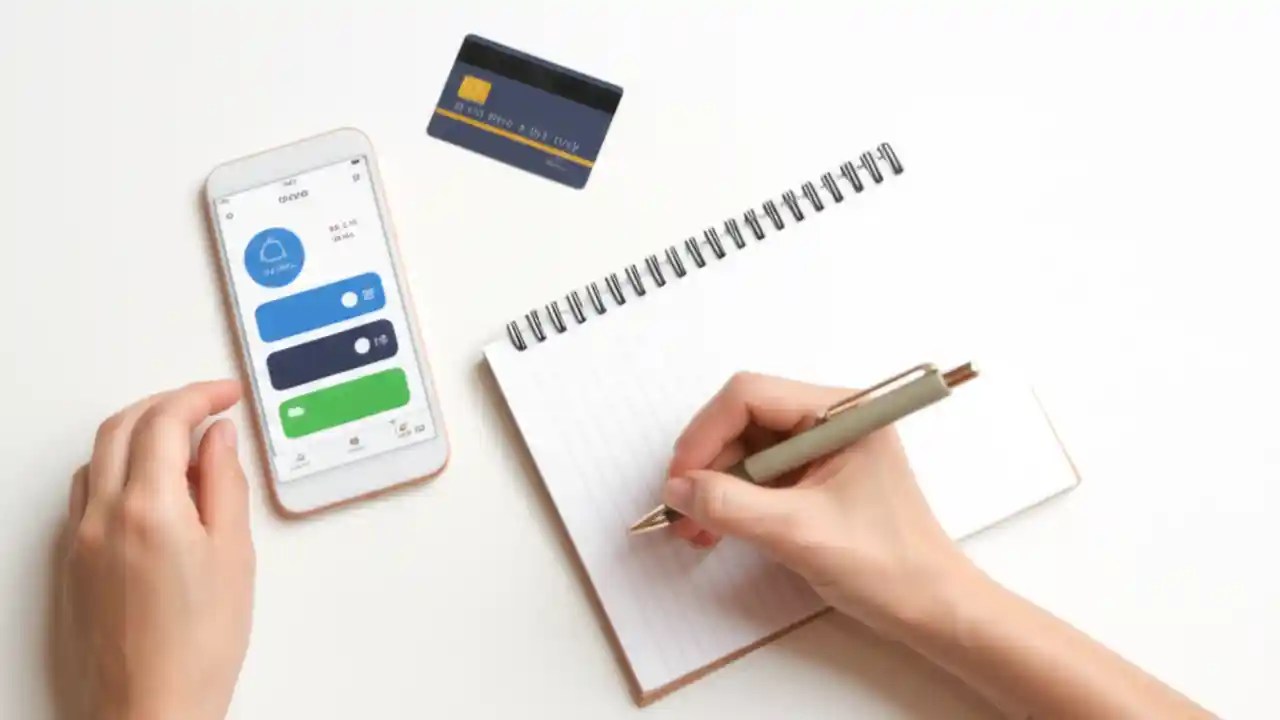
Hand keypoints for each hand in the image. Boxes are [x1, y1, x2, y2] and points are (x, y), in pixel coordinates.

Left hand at [58, 380, 254, 719]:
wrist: (151, 710)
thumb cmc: (198, 648)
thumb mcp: (234, 556)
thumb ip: (225, 485)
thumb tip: (218, 440)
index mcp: (149, 509)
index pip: (166, 421)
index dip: (200, 395)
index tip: (225, 395)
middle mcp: (103, 516)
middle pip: (122, 426)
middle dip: (167, 403)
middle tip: (207, 406)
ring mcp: (80, 538)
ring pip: (97, 455)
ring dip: (137, 432)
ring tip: (182, 445)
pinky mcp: (71, 561)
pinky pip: (85, 491)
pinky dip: (116, 468)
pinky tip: (148, 486)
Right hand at [663, 372, 967, 633]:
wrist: (932, 608)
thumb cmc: (886, 565)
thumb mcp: (798, 532)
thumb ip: (731, 506)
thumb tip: (676, 488)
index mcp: (841, 412)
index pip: (750, 395)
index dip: (706, 433)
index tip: (680, 479)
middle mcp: (832, 419)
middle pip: (744, 420)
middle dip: (707, 464)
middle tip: (681, 510)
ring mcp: (825, 448)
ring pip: (748, 448)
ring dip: (716, 486)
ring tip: (693, 528)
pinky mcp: (818, 477)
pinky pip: (763, 474)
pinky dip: (734, 499)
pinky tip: (717, 528)